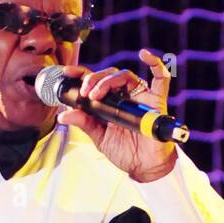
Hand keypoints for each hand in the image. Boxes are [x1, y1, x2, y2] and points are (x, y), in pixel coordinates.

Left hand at [54, 49, 178, 181]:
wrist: (145, 167)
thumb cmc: (125, 152)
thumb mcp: (99, 138)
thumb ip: (84, 124)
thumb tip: (62, 115)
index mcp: (109, 102)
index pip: (95, 81)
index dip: (81, 73)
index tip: (67, 72)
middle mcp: (124, 95)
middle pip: (109, 75)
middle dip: (94, 79)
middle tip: (85, 92)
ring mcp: (140, 96)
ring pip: (125, 75)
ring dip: (108, 80)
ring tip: (96, 94)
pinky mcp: (157, 101)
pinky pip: (161, 79)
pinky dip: (155, 64)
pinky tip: (145, 55)